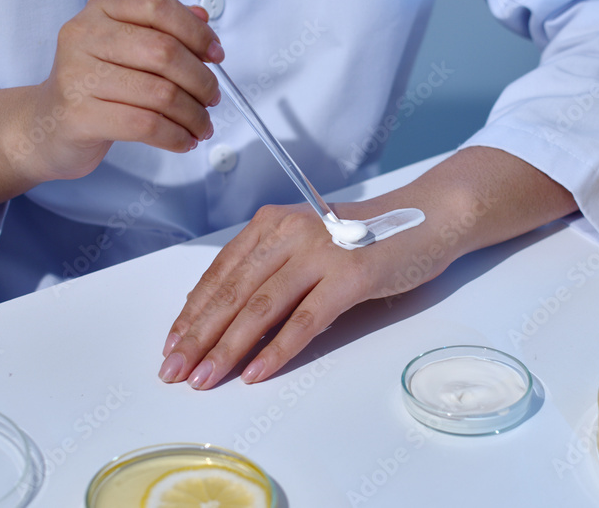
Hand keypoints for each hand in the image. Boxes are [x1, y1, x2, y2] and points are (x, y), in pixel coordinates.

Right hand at [24, 0, 223, 180]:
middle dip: (201, 80)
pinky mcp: (80, 116)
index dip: (194, 31)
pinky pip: (145, 125)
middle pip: (164, 52)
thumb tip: (203, 19)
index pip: (155, 6)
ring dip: (193, 115)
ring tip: (201, 125)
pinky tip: (183, 140)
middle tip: (212, 97)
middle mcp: (84, 36)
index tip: (215, 54)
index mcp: (100, 10)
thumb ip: (161, 29)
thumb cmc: (91, 86)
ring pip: (160, 93)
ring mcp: (78, 76)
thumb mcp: (123, 47)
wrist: (45, 125)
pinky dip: (175, 136)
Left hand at [158, 200, 454, 389]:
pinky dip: (278, 350)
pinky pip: (306, 320)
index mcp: (271, 225)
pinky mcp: (351, 276)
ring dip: (229, 348)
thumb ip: (272, 271)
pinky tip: (256, 373)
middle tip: (174, 371)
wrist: (426, 219)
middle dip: (198, 336)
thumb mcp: (308, 244)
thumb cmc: (365, 238)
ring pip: (261, 308)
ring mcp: (321, 252)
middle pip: (233, 293)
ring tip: (205, 378)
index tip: (172, 344)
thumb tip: (228, 320)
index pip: (220, 274)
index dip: (192, 312)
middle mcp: (289, 233)